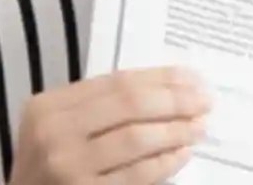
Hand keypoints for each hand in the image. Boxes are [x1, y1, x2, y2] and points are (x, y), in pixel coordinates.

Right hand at [8, 66, 211, 183]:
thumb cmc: (47, 167)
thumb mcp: (56, 128)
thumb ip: (95, 108)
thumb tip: (164, 90)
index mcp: (47, 105)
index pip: (116, 82)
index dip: (160, 78)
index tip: (192, 78)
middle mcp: (54, 132)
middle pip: (129, 105)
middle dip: (174, 100)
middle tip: (205, 100)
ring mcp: (68, 166)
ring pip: (136, 138)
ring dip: (175, 130)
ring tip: (198, 126)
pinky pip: (136, 175)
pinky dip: (164, 162)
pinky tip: (181, 153)